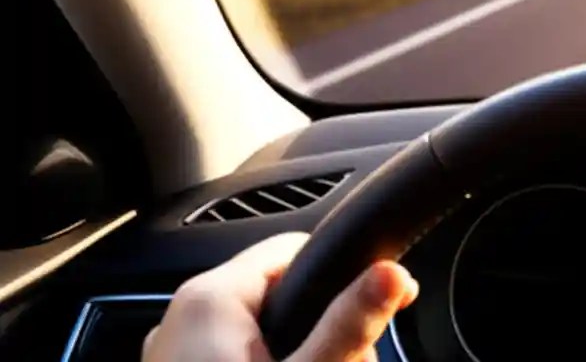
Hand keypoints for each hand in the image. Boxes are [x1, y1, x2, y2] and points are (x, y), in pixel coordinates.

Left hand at [142, 233, 418, 361]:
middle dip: (328, 334)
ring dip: (306, 359)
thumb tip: (393, 274)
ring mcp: (177, 356)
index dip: (347, 273)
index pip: (295, 250)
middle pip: (285, 298)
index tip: (388, 304)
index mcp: (210, 300)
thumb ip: (347, 326)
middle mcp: (184, 319)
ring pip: (267, 337)